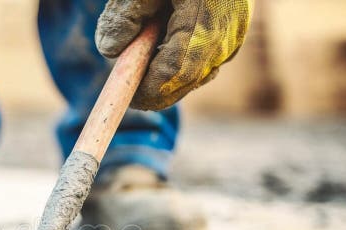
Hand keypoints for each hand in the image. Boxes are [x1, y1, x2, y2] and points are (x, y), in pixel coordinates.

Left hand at [95, 0, 252, 109]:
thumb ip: (124, 16)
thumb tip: (108, 51)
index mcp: (205, 20)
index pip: (174, 73)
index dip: (149, 91)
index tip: (128, 97)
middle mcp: (227, 33)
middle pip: (188, 79)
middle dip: (158, 90)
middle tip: (131, 90)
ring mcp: (235, 35)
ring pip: (200, 72)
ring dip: (170, 74)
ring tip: (145, 59)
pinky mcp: (236, 32)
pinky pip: (209, 59)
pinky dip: (185, 61)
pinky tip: (165, 44)